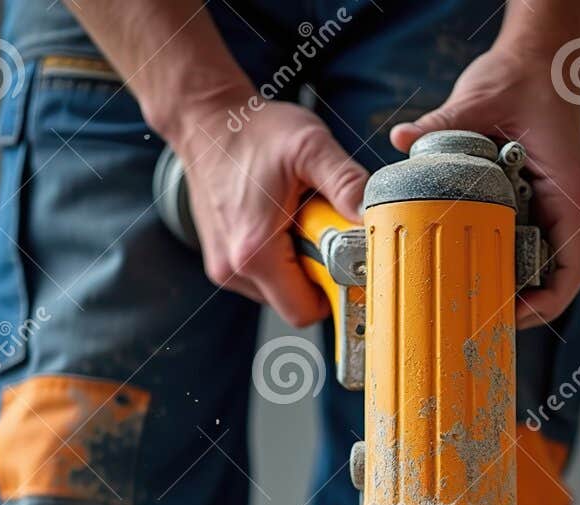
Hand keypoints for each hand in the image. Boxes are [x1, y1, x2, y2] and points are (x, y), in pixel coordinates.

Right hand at [175, 96, 367, 324]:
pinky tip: (277, 223)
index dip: (333, 291)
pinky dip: (279, 259)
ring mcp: (224, 269)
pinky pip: (263, 280)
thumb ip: (346, 182)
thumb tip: (373, 216)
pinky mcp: (221, 263)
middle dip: (316, 276)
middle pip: (294, 305)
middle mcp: (234, 269)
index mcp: (255, 252)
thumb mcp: (309, 145)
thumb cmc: (252, 132)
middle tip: (319, 231)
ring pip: (279, 294)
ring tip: (294, 221)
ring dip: (297, 267)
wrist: (206, 120)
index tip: (344, 260)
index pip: (306, 311)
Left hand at [391, 42, 579, 328]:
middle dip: (519, 303)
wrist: (540, 52)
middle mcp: (562, 205)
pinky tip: (466, 260)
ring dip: (507, 282)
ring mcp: (548, 203)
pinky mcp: (531, 196)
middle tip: (477, 316)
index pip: (569, 271)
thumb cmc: (526, 74)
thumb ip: (442, 123)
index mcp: (566, 194)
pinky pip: (519, 237)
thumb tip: (401, 138)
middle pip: (549, 277)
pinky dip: (497, 254)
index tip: (511, 317)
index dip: (544, 305)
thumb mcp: (480, 99)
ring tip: (469, 298)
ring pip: (534, 262)